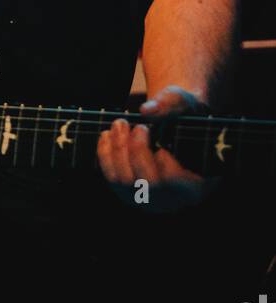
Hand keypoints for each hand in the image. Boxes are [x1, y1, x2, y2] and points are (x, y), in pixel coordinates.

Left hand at [97, 85, 215, 212]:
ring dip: (117, 151)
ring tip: (119, 124)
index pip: (176, 183)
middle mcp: (172, 199)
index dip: (165, 163)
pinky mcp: (129, 192)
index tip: (160, 142)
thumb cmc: (184, 115)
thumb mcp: (185, 104)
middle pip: (147, 185)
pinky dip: (105, 156)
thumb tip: (147, 110)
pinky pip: (112, 179)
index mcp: (196, 184)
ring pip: (125, 183)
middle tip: (135, 126)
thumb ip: (171, 104)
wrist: (173, 124)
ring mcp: (148, 199)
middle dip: (136, 151)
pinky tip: (107, 135)